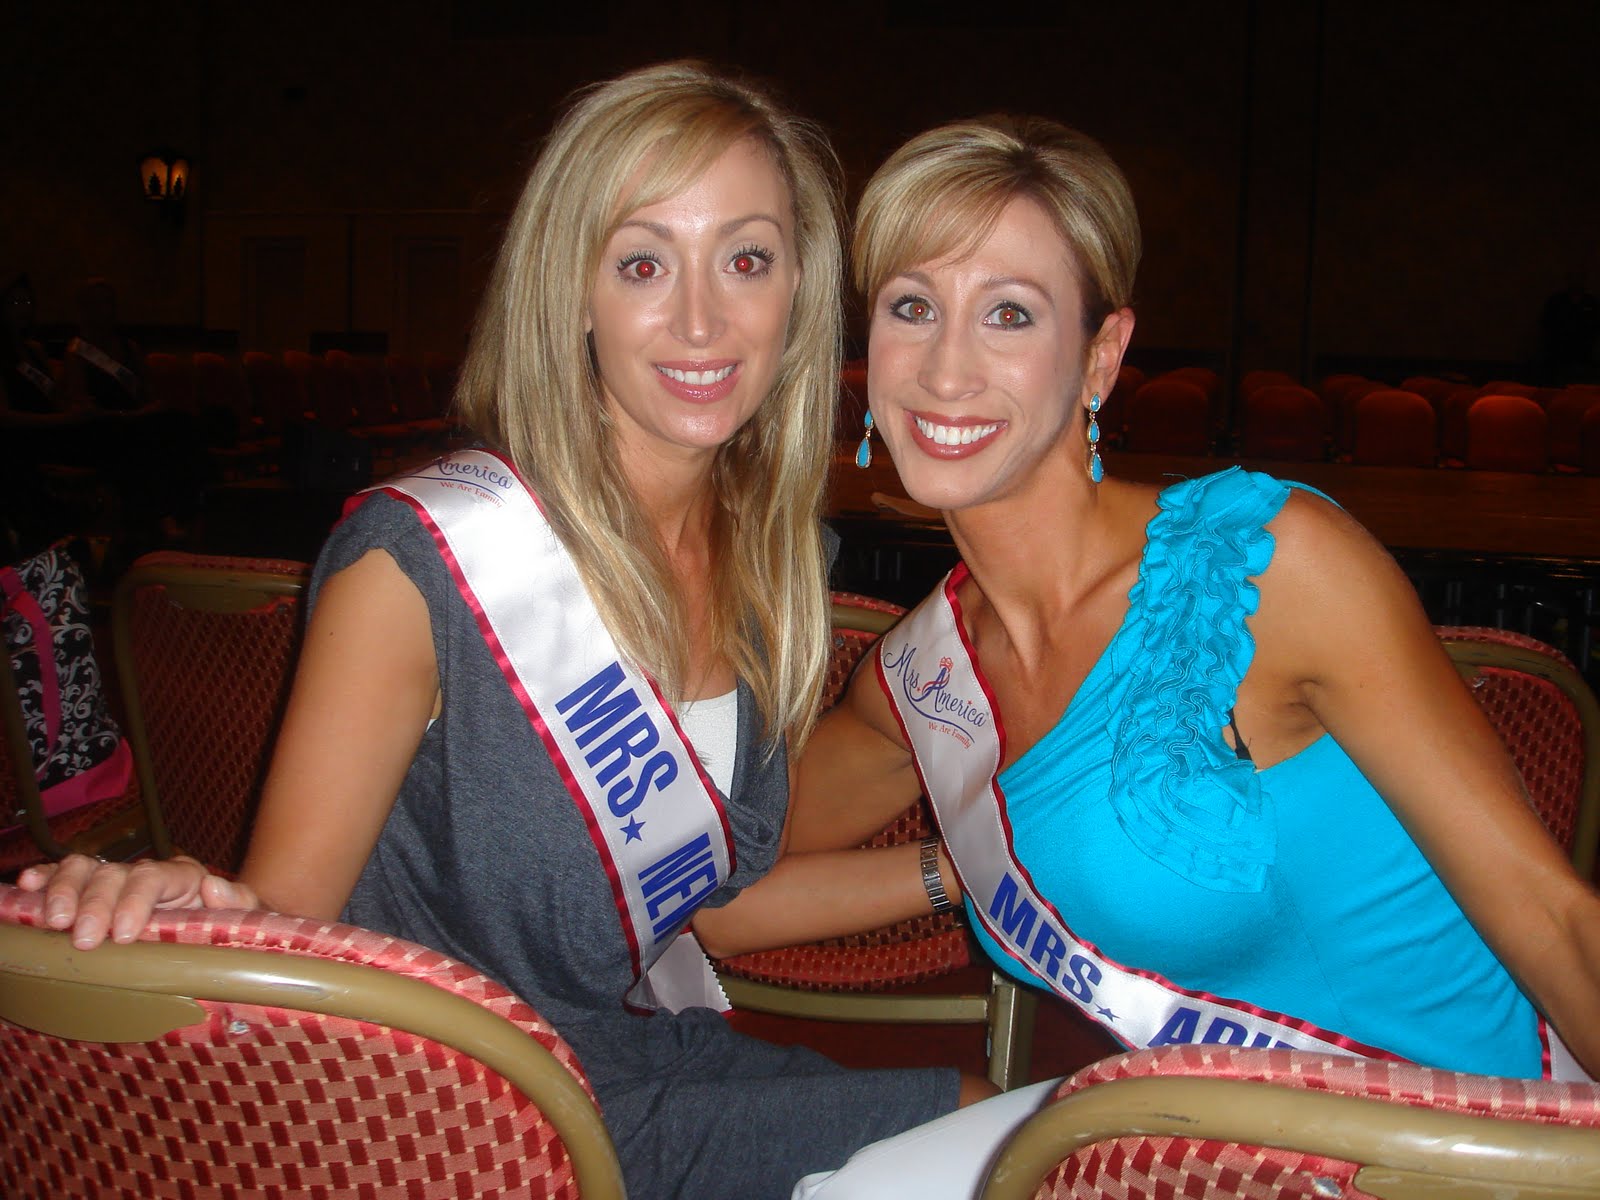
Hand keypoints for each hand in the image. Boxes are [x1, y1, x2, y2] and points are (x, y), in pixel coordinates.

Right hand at [15, 854, 260, 949]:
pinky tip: (26, 890)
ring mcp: (117, 882)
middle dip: (95, 903)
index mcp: (183, 877)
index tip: (124, 933)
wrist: (221, 931)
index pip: (154, 878)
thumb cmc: (232, 928)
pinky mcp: (93, 895)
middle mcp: (145, 875)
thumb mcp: (247, 918)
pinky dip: (44, 881)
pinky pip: (64, 878)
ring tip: (52, 920)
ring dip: (64, 891)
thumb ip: (238, 903)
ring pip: (84, 869)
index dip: (135, 901)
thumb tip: (213, 886)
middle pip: (113, 874)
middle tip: (84, 937)